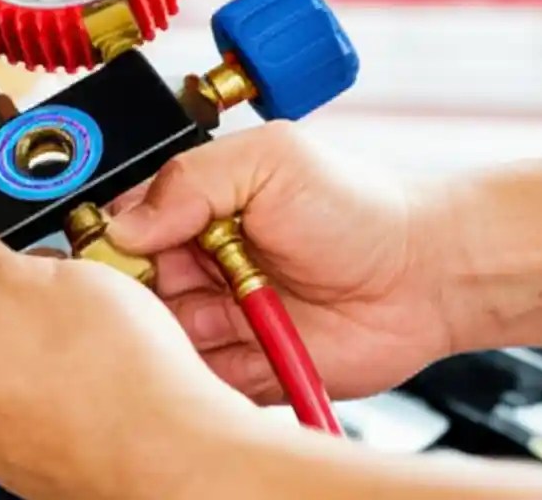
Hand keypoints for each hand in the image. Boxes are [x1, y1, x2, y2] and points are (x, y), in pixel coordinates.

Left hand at [0, 186, 267, 499]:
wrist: (171, 446)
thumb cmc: (99, 372)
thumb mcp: (20, 272)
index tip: (12, 259)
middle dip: (23, 302)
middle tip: (63, 288)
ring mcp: (6, 447)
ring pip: (25, 365)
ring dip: (57, 339)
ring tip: (98, 327)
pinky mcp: (55, 459)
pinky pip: (61, 399)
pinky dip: (83, 379)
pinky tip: (113, 365)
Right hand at [107, 121, 462, 403]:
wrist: (425, 274)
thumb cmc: (362, 208)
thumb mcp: (274, 160)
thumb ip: (194, 179)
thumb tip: (125, 222)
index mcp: (197, 206)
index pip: (122, 228)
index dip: (115, 244)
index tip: (131, 253)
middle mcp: (200, 262)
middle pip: (132, 290)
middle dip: (145, 295)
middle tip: (183, 286)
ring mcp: (220, 316)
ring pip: (161, 339)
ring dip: (178, 335)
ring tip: (225, 315)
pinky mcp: (242, 367)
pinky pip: (201, 380)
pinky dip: (207, 373)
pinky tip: (235, 350)